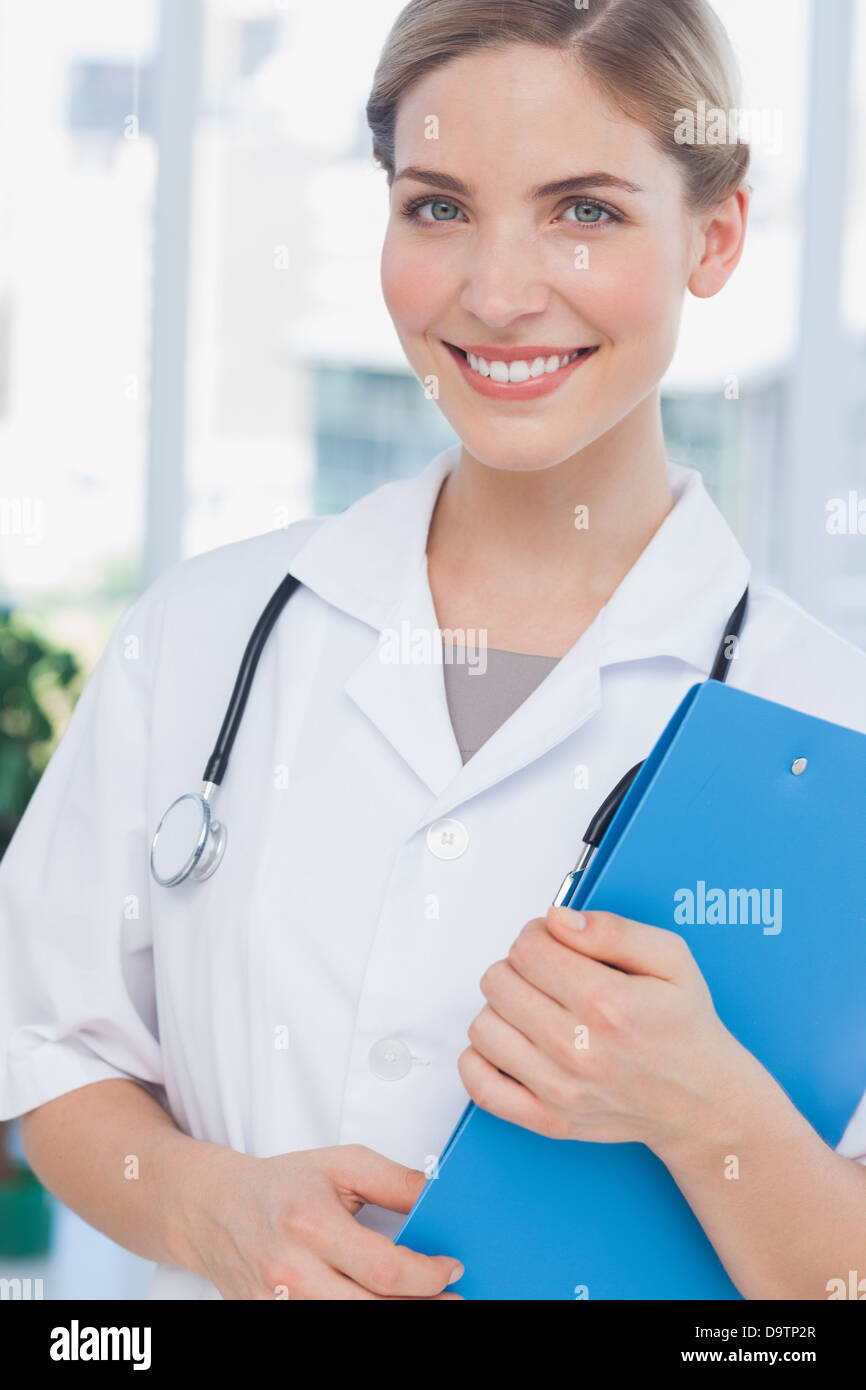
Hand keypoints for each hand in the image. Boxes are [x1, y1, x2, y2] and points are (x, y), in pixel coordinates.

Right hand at [171, 1142, 463, 1299]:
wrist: (213, 1208)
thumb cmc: (281, 1184)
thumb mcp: (341, 1164)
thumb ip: (395, 1181)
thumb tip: (441, 1200)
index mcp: (310, 1223)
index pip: (384, 1269)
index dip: (428, 1276)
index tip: (452, 1268)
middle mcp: (290, 1271)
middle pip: (371, 1310)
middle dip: (422, 1308)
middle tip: (453, 1299)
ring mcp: (275, 1304)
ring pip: (347, 1326)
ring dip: (394, 1318)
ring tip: (420, 1305)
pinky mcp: (265, 1320)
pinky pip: (319, 1328)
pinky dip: (355, 1321)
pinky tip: (379, 1307)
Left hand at [459, 905, 765, 1159]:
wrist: (703, 1102)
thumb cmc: (685, 1029)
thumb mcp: (671, 959)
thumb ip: (612, 929)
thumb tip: (559, 920)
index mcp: (607, 1003)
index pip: (527, 949)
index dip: (538, 935)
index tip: (555, 943)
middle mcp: (578, 1049)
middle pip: (498, 982)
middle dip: (520, 967)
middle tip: (549, 975)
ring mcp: (559, 1089)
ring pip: (483, 1026)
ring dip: (503, 1010)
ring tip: (536, 1010)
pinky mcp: (548, 1120)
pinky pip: (480, 1084)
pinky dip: (482, 1059)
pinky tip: (512, 1043)